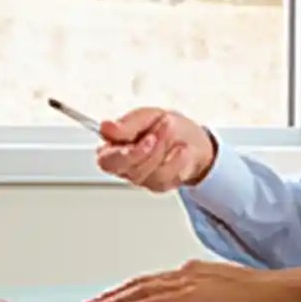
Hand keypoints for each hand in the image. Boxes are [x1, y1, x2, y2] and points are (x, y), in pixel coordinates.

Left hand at [82, 260, 279, 301]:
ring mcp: (190, 283)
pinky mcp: (194, 297)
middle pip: (141, 284)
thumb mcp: (226, 293)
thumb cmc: (261, 296)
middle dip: (114, 295)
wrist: (280, 291)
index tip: (111, 299)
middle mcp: (187, 273)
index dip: (128, 290)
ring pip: (141, 292)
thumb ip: (205, 296)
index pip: (152, 282)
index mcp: (194, 272)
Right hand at [96, 107, 216, 191]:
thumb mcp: (149, 116)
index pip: (105, 159)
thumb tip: (106, 128)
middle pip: (120, 168)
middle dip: (140, 152)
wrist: (195, 141)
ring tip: (169, 133)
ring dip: (160, 151)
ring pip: (142, 173)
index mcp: (115, 146)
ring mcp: (140, 176)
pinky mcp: (157, 185)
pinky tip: (181, 150)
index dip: (120, 153)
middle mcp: (124, 165)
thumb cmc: (168, 127)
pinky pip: (162, 177)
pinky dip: (175, 160)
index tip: (141, 138)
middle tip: (154, 137)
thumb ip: (128, 124)